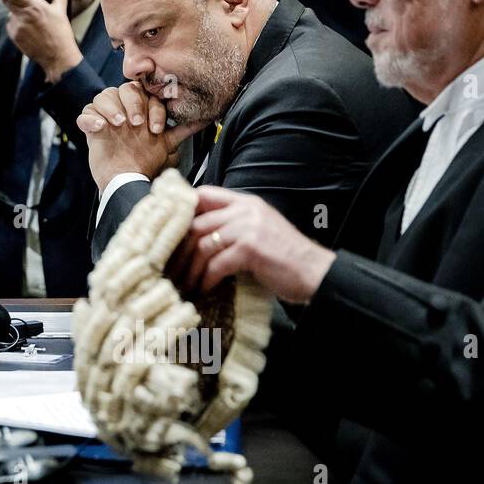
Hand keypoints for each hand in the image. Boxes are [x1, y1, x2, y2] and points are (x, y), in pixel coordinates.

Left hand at [2, 0, 81, 82]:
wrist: (57, 56)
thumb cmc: (60, 33)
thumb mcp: (61, 11)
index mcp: (34, 5)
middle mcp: (22, 14)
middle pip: (8, 1)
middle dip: (13, 1)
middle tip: (23, 5)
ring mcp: (17, 26)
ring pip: (9, 14)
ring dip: (16, 15)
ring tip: (30, 22)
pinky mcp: (14, 36)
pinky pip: (10, 26)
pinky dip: (16, 26)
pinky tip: (28, 30)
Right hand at [76, 81, 201, 190]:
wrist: (125, 182)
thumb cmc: (146, 163)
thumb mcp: (168, 145)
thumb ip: (183, 131)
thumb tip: (207, 119)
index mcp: (141, 110)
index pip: (146, 93)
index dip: (151, 108)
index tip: (155, 129)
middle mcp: (124, 110)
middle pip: (124, 89)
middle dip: (132, 104)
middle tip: (136, 124)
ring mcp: (106, 117)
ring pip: (103, 96)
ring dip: (110, 108)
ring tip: (117, 125)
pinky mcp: (90, 127)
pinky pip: (85, 114)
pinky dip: (90, 119)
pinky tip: (99, 128)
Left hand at [168, 185, 334, 302]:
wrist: (316, 273)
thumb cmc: (285, 258)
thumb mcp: (258, 231)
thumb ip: (233, 226)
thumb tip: (198, 236)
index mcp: (246, 203)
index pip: (204, 194)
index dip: (182, 210)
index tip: (168, 230)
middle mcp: (245, 210)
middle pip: (196, 223)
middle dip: (179, 248)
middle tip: (168, 266)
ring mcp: (248, 228)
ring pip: (202, 244)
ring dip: (189, 268)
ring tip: (183, 283)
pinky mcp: (250, 249)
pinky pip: (216, 264)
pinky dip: (206, 279)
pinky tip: (203, 289)